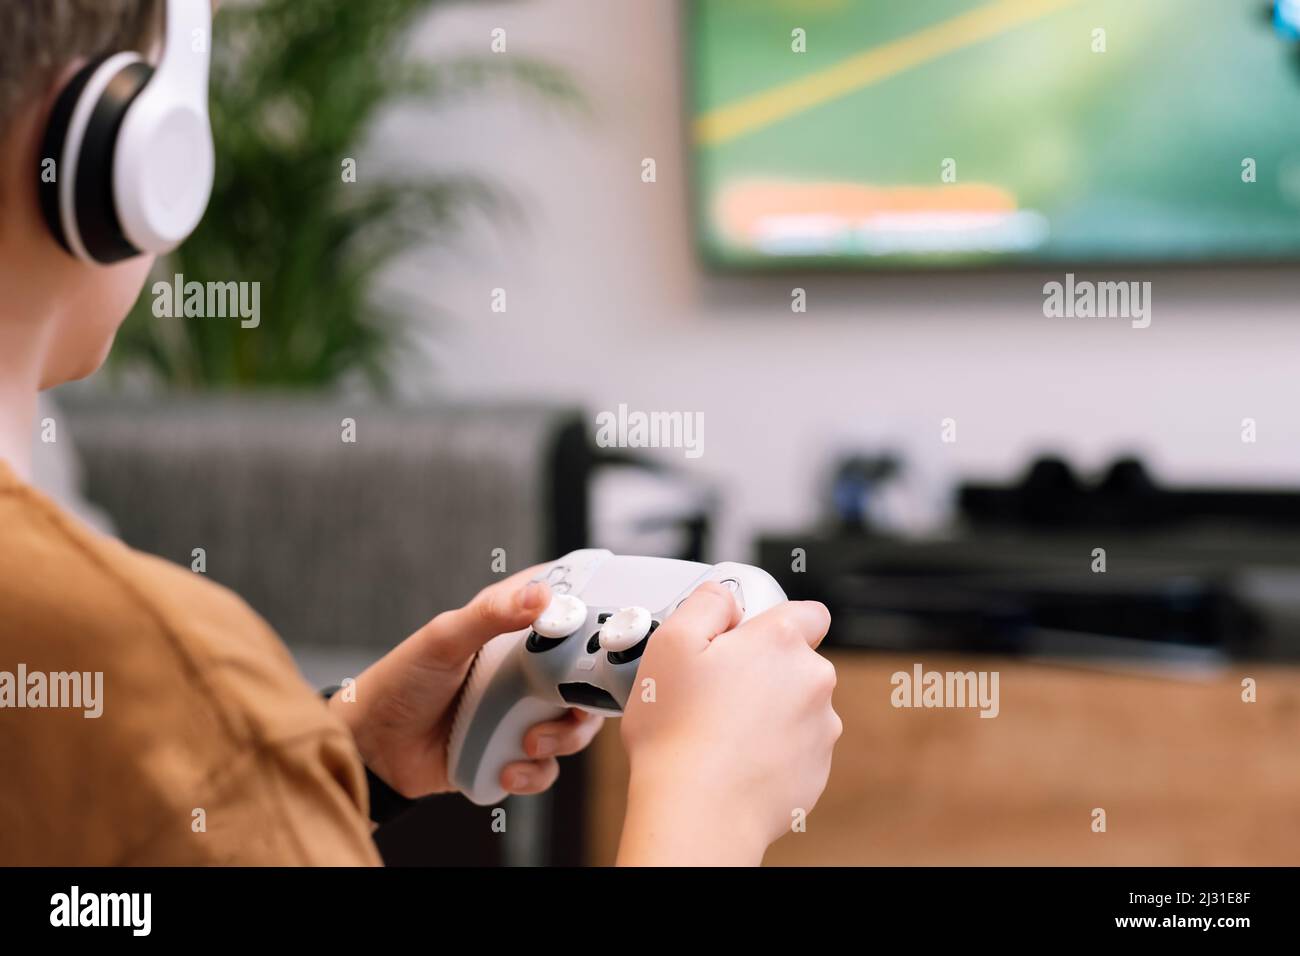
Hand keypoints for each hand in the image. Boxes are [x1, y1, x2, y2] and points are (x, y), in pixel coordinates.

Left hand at [328, 567, 604, 798]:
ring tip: (528, 744)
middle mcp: (525, 668)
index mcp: (512, 628)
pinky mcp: (512, 751)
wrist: (371, 749)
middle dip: (589, 697)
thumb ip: (492, 615)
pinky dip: (534, 773)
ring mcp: (521, 712)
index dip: (596, 618)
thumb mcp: (444, 639)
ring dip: (562, 740)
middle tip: (572, 707)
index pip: (569, 611)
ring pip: (574, 726)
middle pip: (587, 676)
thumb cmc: (401, 681)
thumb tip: (542, 596)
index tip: (612, 632)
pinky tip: (507, 771)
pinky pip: (546, 767)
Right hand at [616, 584, 840, 864]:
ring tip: (720, 732)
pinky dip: (771, 750)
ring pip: (796, 706)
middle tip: (715, 691)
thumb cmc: (678, 733)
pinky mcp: (816, 771)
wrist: (698, 813)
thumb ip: (706, 603)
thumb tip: (726, 598)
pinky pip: (795, 748)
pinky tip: (734, 760)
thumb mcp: (670, 643)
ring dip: (768, 712)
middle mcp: (813, 681)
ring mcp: (821, 729)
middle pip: (796, 661)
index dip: (772, 622)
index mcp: (782, 642)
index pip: (807, 612)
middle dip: (763, 670)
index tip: (741, 640)